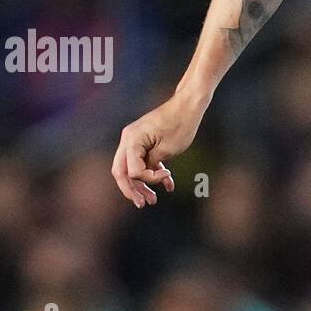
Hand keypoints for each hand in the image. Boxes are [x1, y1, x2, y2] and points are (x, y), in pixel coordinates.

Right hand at [111, 92, 204, 207]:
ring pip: (131, 169)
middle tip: (143, 204)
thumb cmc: (180, 125)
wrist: (188, 106)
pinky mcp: (143, 141)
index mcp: (132, 140)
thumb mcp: (168, 150)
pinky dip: (152, 173)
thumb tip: (142, 176)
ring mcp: (134, 140)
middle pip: (122, 172)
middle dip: (132, 190)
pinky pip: (142, 161)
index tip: (166, 177)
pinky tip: (168, 184)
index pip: (131, 170)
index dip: (147, 179)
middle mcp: (128, 139)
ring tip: (153, 200)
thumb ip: (151, 164)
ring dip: (142, 184)